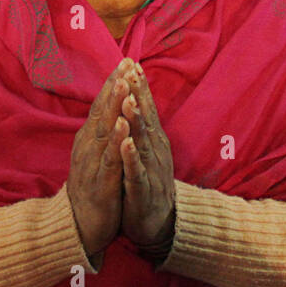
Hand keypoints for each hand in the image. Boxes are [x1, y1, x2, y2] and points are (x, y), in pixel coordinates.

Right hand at [66, 58, 130, 257]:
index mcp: (89, 139)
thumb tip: (108, 105)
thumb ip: (101, 131)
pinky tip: (124, 127)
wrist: (80, 227)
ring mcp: (93, 165)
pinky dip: (117, 142)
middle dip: (115, 86)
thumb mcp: (95, 155)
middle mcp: (88, 147)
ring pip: (105, 131)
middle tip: (125, 63)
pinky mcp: (101, 184)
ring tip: (124, 86)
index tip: (126, 60)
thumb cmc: (92, 188)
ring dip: (114, 107)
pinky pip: (109, 160)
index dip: (113, 83)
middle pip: (102, 111)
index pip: (102, 105)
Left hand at [119, 60, 175, 250]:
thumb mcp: (146, 151)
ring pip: (142, 141)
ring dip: (136, 120)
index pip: (146, 108)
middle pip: (146, 118)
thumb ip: (142, 127)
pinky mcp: (143, 190)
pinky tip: (126, 143)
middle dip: (139, 94)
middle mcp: (155, 150)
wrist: (159, 223)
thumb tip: (136, 97)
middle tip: (132, 70)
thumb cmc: (147, 183)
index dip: (140, 86)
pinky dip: (131, 156)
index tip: (132, 62)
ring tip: (129, 99)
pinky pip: (136, 171)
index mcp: (153, 140)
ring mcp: (150, 170)